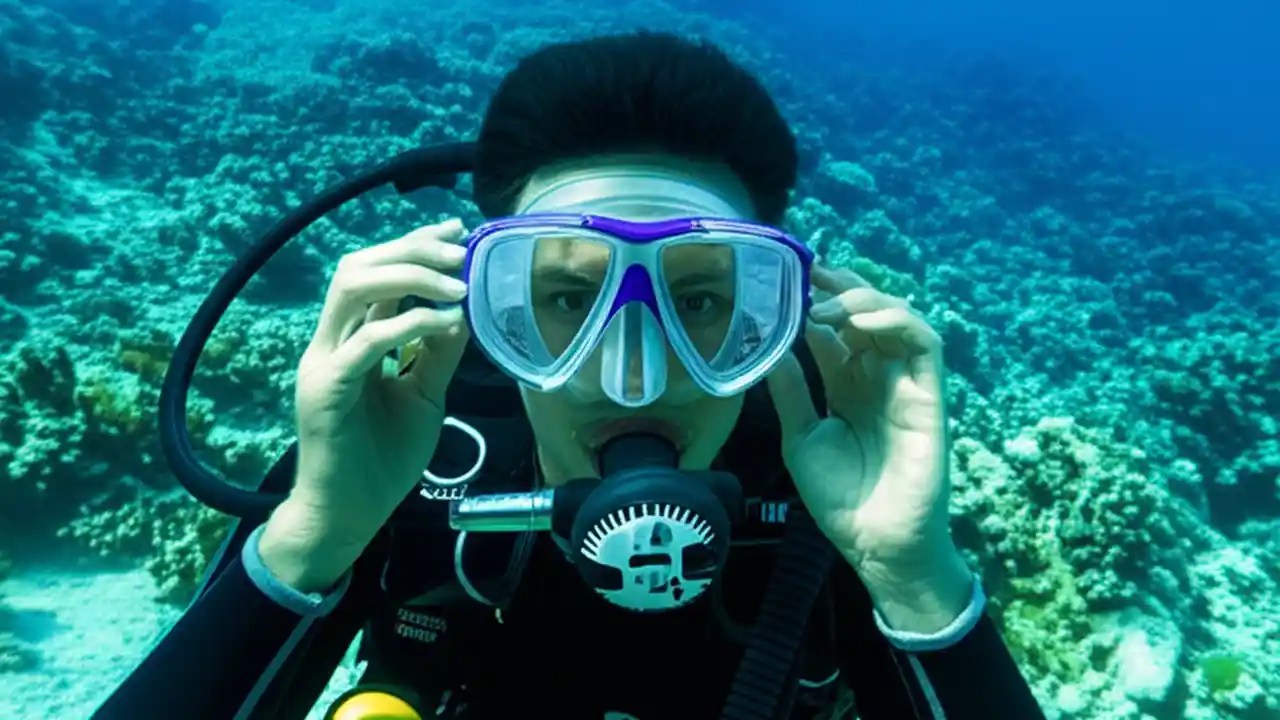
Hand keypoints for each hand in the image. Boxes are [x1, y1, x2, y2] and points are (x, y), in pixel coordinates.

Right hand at [261, 218, 471, 588]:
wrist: (349, 514)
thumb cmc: (382, 461)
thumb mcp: (423, 396)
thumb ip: (436, 355)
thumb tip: (460, 314)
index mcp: (350, 339)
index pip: (375, 273)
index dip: (412, 245)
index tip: (456, 231)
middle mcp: (330, 341)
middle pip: (357, 266)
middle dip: (411, 250)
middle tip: (459, 252)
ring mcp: (323, 361)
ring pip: (352, 288)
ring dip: (408, 277)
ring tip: (456, 284)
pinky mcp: (326, 388)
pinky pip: (367, 341)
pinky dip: (410, 325)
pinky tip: (447, 323)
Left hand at [767, 265, 970, 629]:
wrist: (875, 542)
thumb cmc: (841, 498)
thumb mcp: (801, 436)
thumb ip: (792, 391)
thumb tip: (770, 348)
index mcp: (847, 385)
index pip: (836, 328)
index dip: (816, 300)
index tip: (787, 279)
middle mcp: (877, 377)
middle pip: (866, 314)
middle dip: (839, 288)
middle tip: (807, 272)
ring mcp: (905, 383)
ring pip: (897, 318)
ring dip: (864, 300)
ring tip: (827, 303)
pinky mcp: (929, 395)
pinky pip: (925, 344)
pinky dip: (897, 321)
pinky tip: (862, 319)